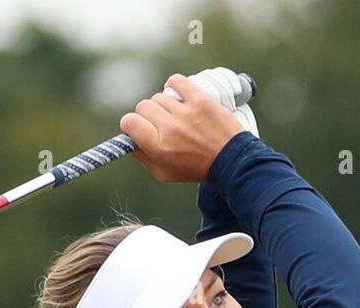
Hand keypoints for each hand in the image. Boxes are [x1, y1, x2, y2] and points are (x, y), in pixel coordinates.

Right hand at [119, 74, 244, 182]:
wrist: (230, 160)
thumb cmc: (195, 169)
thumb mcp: (164, 173)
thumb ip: (143, 158)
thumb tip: (129, 141)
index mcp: (158, 147)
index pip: (129, 122)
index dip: (130, 124)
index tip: (137, 127)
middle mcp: (170, 128)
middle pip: (143, 107)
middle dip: (147, 115)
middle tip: (159, 122)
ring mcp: (185, 112)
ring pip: (159, 97)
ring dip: (163, 105)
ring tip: (175, 114)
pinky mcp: (200, 99)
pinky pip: (177, 81)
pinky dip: (173, 84)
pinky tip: (176, 92)